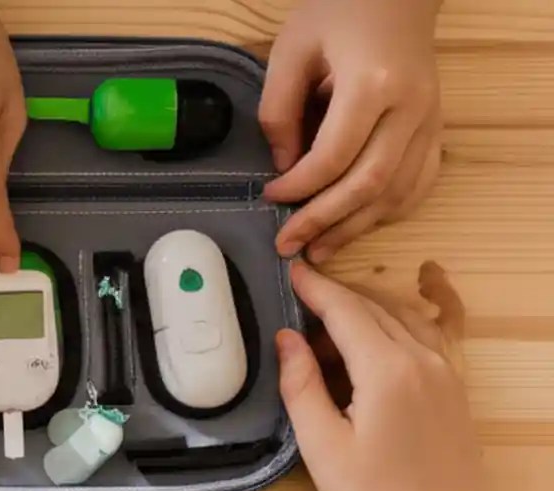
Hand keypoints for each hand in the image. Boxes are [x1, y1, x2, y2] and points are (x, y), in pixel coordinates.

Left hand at [260, 0, 443, 262]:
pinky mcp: (437, 127)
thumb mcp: (291, 51)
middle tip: (289, 245)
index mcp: (372, 84)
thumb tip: (284, 167)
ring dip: (356, 227)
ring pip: (399, 192)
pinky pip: (420, 181)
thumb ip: (280, 111)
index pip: (333, 156)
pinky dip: (391, 210)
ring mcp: (431, 119)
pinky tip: (360, 226)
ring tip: (319, 250)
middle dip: (324, 221)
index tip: (270, 196)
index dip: (299, 186)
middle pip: (369, 184)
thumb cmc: (338, 12)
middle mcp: (411, 108)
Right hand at [276, 264, 485, 490]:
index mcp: (387, 372)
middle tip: (297, 301)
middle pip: (374, 308)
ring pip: (402, 317)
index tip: (290, 270)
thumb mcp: (321, 446)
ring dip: (365, 309)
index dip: (315, 288)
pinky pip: (432, 333)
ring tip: (329, 322)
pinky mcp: (455, 388)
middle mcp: (423, 361)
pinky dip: (411, 313)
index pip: (346, 311)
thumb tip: (288, 339)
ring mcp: (446, 373)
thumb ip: (301, 385)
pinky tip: (412, 297)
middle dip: (334, 297)